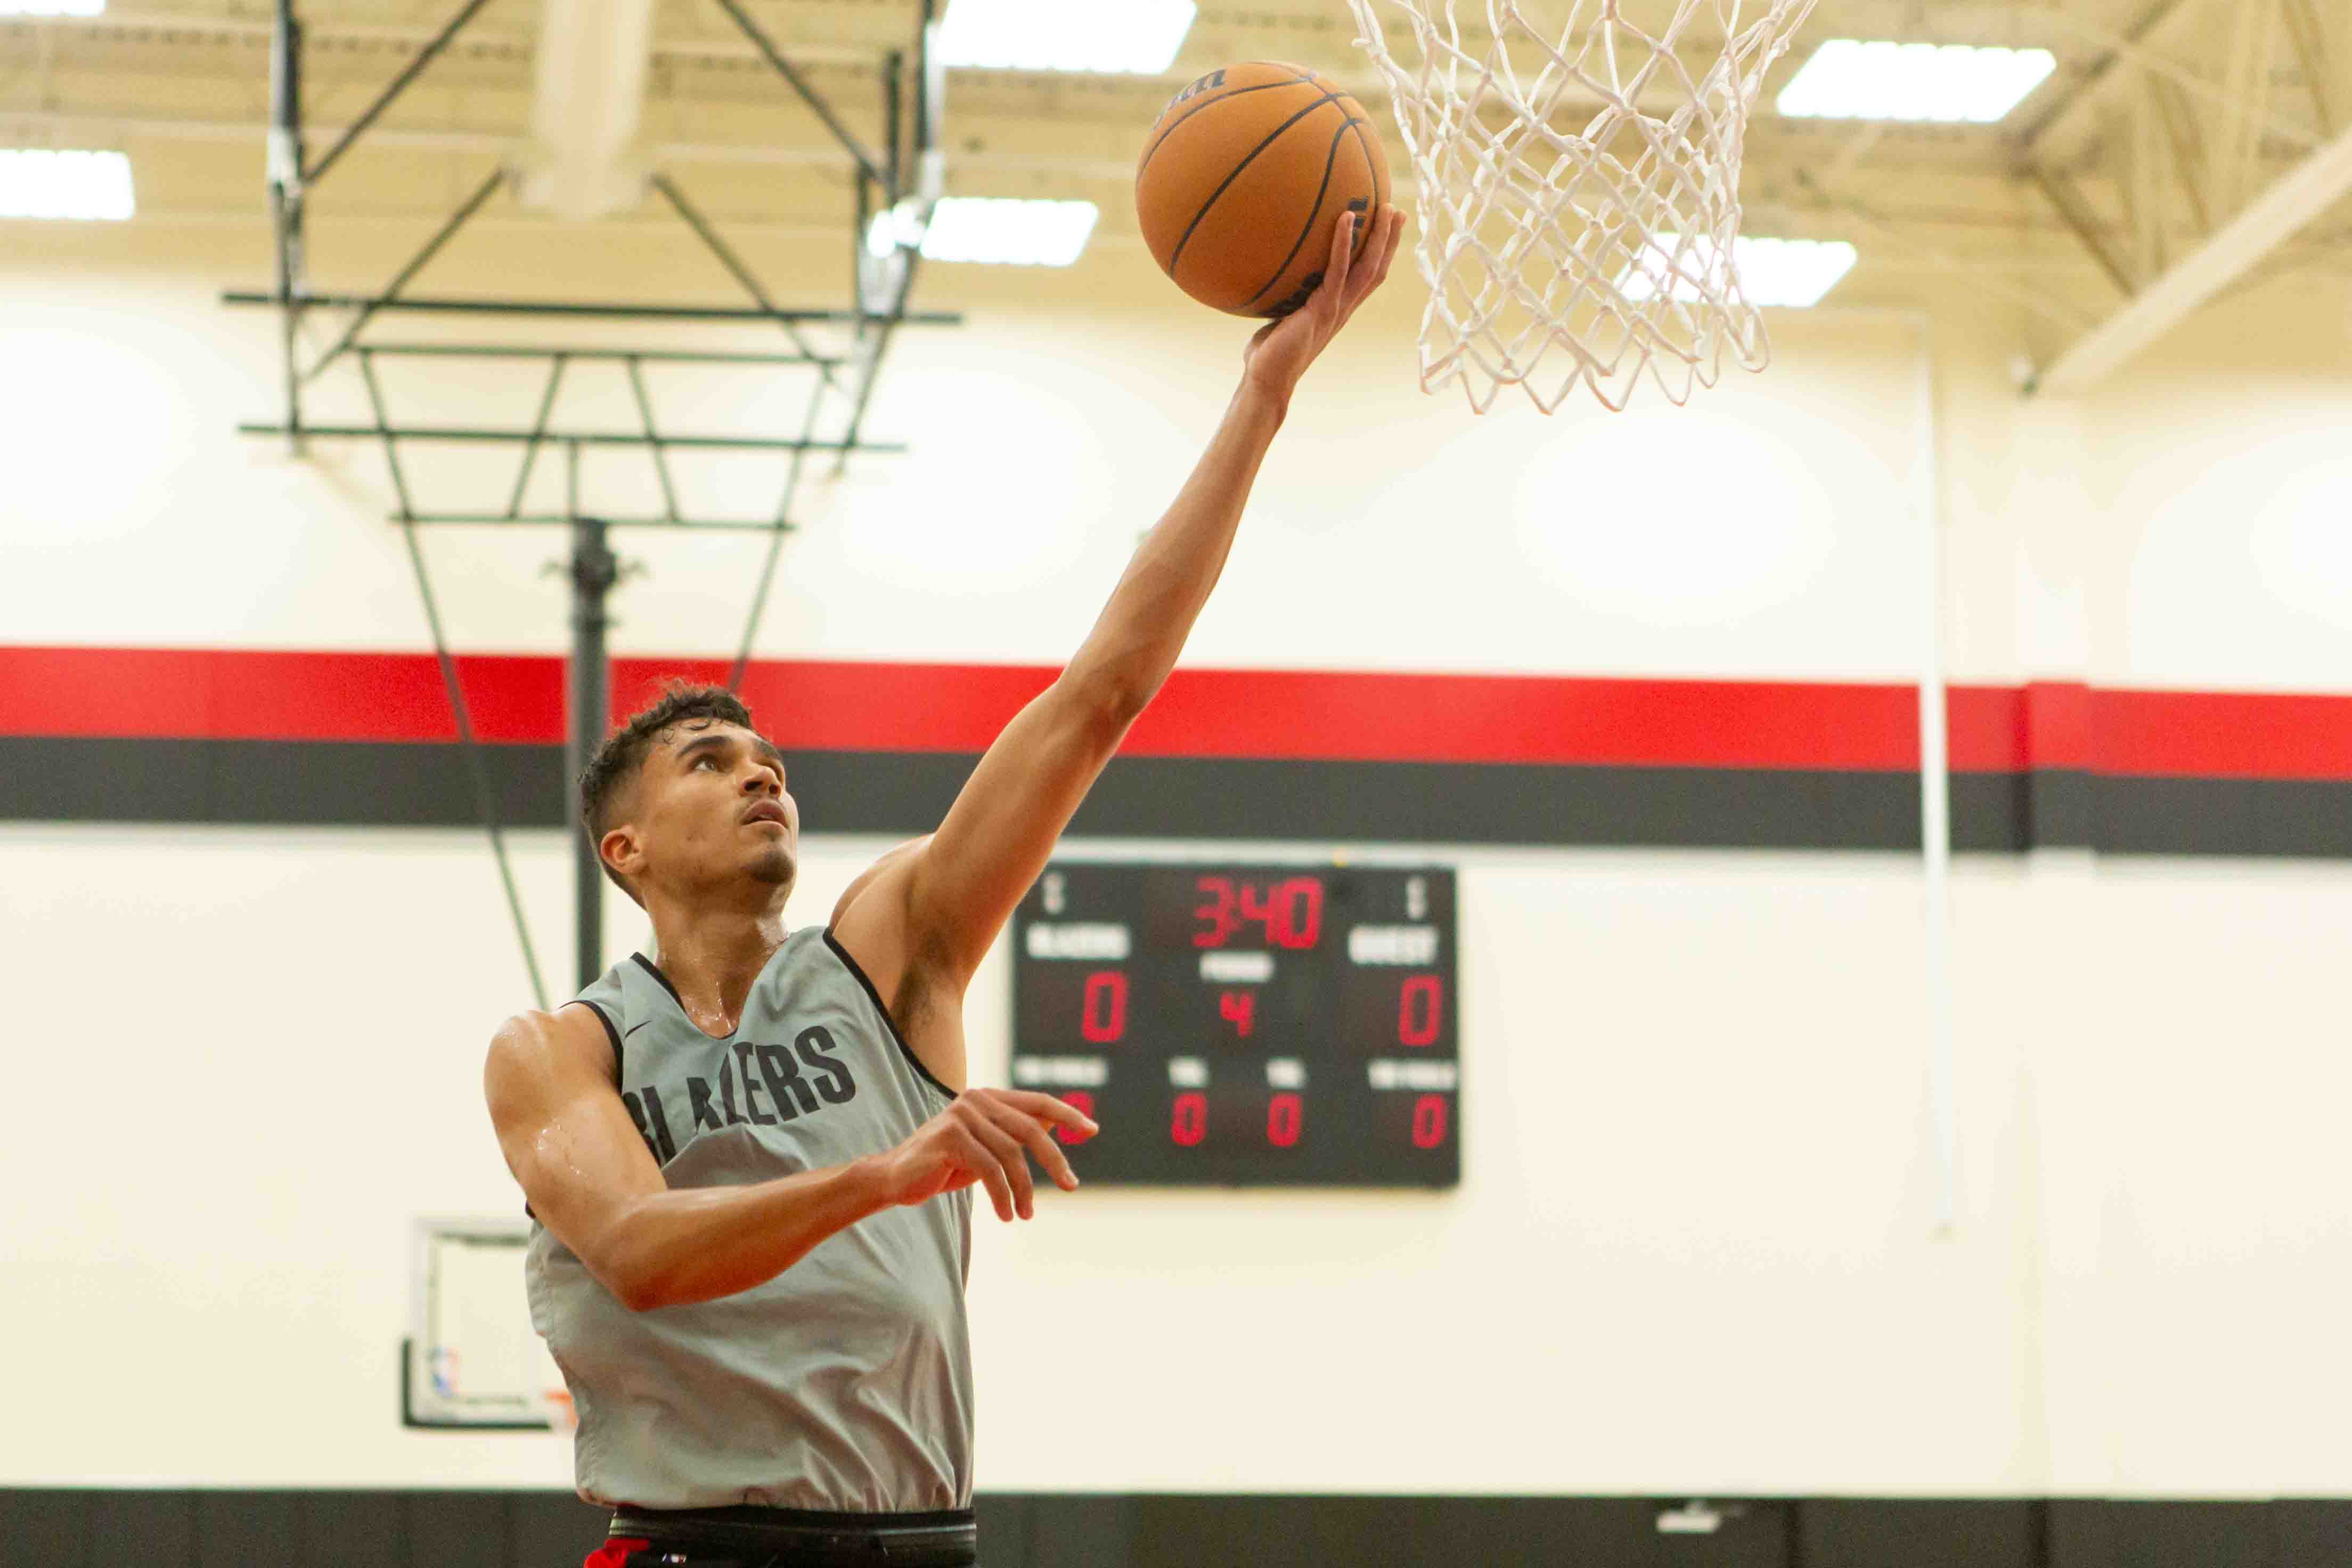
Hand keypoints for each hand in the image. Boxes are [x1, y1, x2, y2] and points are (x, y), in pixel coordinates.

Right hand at [878, 1088, 1098, 1221]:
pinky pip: (990, 1169)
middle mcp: (976, 1099)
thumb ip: (1015, 1135)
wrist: (897, 1179)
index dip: (1067, 1114)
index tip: (1092, 1130)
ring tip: (1026, 1214)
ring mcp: (961, 1115)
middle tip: (1072, 1185)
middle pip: (1030, 1128)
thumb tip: (1056, 1127)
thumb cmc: (946, 1165)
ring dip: (1024, 1189)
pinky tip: (1007, 1215)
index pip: (1037, 1102)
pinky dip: (1003, 1196)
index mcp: (988, 1097)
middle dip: (1055, 1160)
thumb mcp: (987, 1149)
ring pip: (1011, 1154)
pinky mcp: (950, 1137)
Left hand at [1240, 204, 1405, 404]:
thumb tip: (1271, 272)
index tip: (1387, 228)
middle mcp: (1344, 308)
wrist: (1268, 379)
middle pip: (1377, 269)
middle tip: (1397, 209)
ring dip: (1380, 236)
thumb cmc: (1269, 352)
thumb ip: (1287, 296)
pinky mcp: (1322, 308)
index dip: (1381, 254)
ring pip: (1368, 267)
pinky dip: (1342, 242)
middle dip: (1390, 240)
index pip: (1367, 278)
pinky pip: (1337, 269)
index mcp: (1339, 309)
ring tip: (1384, 206)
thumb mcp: (1282, 316)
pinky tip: (1345, 217)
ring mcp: (1336, 309)